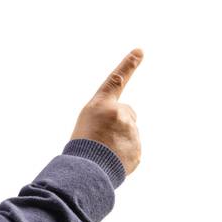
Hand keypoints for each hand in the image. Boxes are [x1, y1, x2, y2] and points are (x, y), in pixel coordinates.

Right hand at [71, 49, 142, 174]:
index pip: (116, 80)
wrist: (86, 170)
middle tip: (102, 137)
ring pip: (130, 132)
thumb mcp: (87, 121)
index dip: (128, 65)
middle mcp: (119, 113)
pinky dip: (124, 154)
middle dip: (119, 122)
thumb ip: (109, 115)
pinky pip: (132, 149)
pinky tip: (112, 160)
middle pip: (127, 112)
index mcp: (102, 105)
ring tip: (104, 151)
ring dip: (120, 140)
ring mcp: (130, 131)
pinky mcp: (137, 149)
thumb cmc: (81, 145)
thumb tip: (129, 124)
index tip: (140, 51)